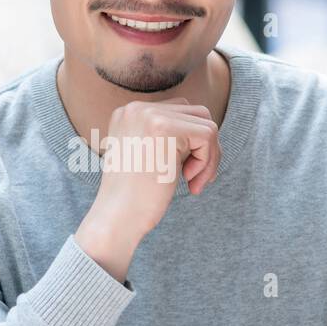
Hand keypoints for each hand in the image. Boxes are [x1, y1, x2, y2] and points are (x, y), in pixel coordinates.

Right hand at [74, 97, 220, 281]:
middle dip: (205, 148)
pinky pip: (208, 136)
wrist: (118, 217)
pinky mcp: (165, 128)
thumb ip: (168, 137)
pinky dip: (207, 162)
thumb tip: (208, 129)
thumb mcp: (147, 156)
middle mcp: (136, 108)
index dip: (193, 144)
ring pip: (206, 124)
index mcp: (129, 113)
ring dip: (209, 157)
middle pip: (197, 114)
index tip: (187, 173)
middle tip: (194, 179)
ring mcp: (149, 115)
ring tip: (194, 182)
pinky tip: (189, 182)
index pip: (181, 112)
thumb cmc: (135, 196)